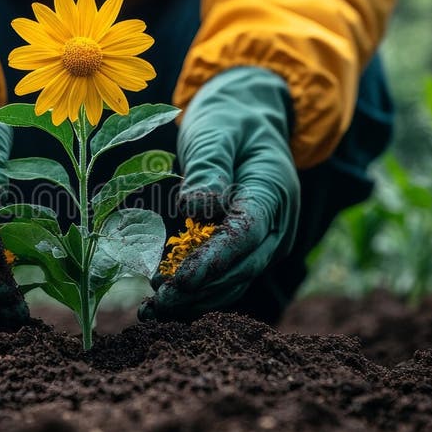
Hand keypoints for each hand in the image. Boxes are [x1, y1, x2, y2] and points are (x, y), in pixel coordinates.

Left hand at [139, 67, 299, 321]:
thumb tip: (195, 206)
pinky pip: (228, 277)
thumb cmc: (228, 121)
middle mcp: (279, 221)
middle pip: (243, 266)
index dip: (214, 260)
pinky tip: (166, 301)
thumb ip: (209, 167)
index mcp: (274, 188)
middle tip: (155, 306)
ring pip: (236, 280)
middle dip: (199, 291)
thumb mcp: (216, 132)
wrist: (247, 119)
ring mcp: (268, 239)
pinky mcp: (251, 249)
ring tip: (153, 311)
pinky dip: (200, 292)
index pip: (247, 232)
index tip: (181, 280)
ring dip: (197, 300)